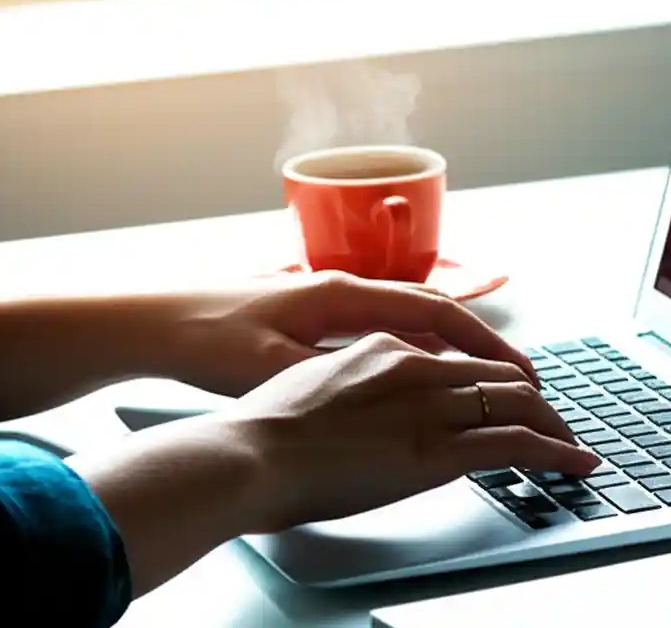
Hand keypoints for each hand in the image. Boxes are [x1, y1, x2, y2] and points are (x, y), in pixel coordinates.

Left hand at [157, 270, 538, 396]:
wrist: (150, 324)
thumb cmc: (206, 341)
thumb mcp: (275, 366)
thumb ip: (340, 373)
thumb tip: (401, 383)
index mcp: (342, 294)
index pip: (435, 309)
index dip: (484, 340)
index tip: (520, 370)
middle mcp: (342, 288)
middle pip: (431, 307)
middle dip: (478, 341)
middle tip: (517, 378)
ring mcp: (326, 299)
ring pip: (407, 316)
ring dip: (447, 343)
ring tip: (480, 380)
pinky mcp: (308, 315)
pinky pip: (381, 327)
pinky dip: (412, 346)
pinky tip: (415, 374)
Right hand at [224, 332, 599, 530]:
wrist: (247, 455)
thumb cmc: (259, 434)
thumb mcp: (308, 390)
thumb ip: (349, 393)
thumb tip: (363, 415)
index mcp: (382, 348)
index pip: (457, 359)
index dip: (491, 377)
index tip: (505, 394)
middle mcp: (415, 366)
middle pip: (499, 373)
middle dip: (536, 398)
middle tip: (554, 421)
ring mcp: (429, 406)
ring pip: (518, 402)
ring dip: (554, 425)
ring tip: (573, 445)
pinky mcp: (439, 450)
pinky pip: (517, 443)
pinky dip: (556, 452)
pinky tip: (573, 463)